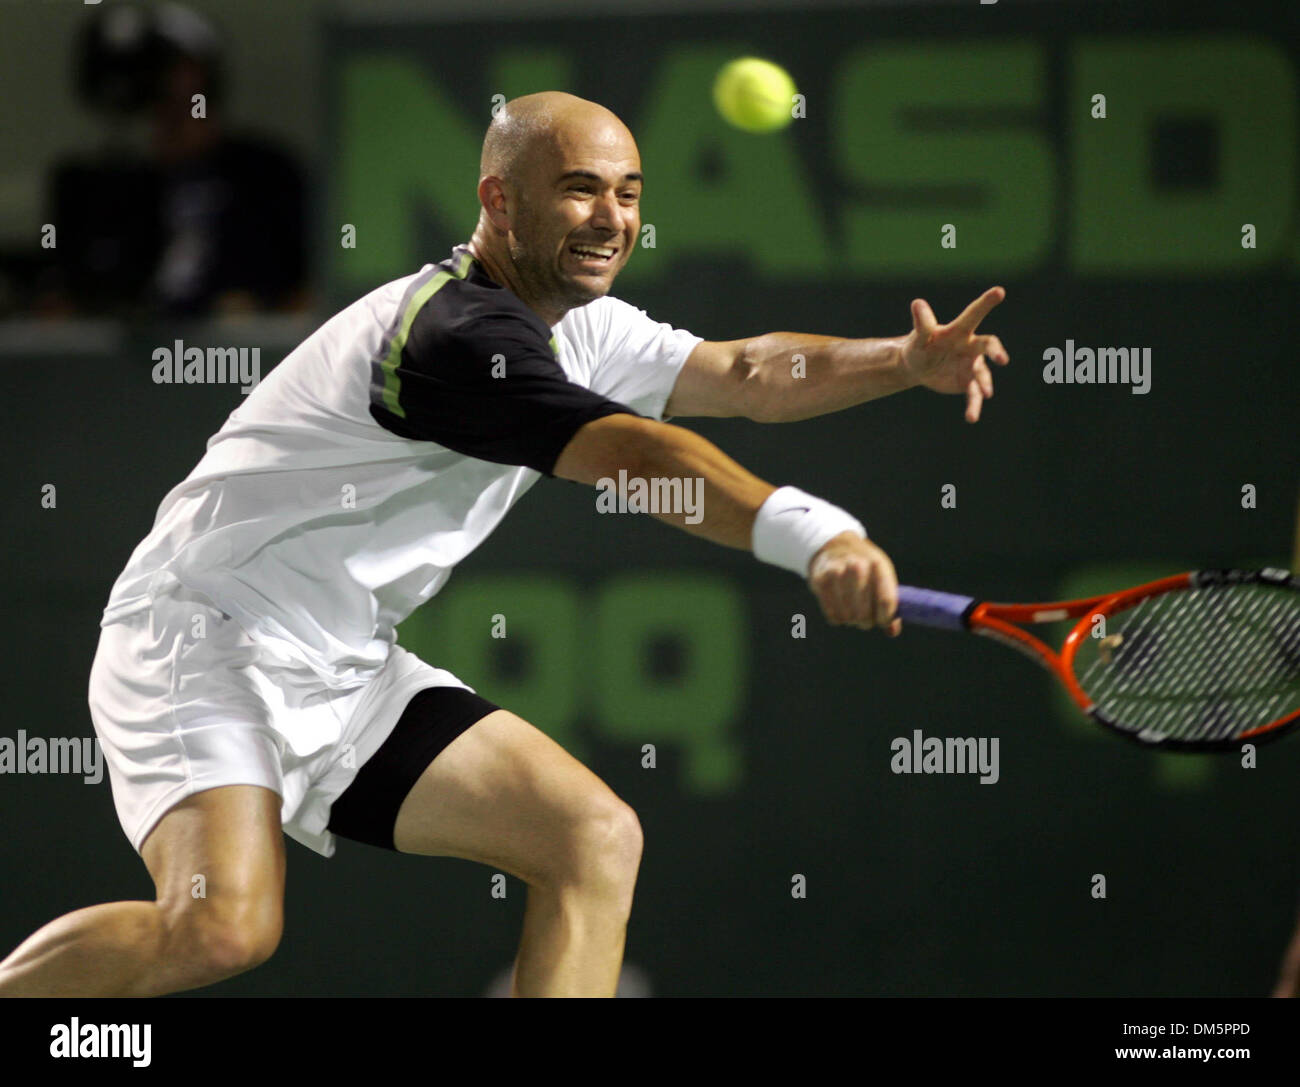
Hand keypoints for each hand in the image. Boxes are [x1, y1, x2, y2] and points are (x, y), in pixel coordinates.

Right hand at [808, 531, 900, 635]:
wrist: (835, 546)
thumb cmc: (865, 567)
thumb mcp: (882, 576)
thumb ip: (890, 603)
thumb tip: (892, 632)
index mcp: (878, 565)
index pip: (886, 601)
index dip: (886, 618)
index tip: (883, 621)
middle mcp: (857, 567)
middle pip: (864, 614)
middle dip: (866, 621)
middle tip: (865, 617)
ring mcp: (837, 573)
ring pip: (847, 617)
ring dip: (851, 620)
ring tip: (852, 610)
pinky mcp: (820, 581)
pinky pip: (832, 615)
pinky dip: (838, 618)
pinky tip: (840, 607)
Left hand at [899, 286, 1009, 422]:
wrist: (917, 367)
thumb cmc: (919, 346)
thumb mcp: (919, 337)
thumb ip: (923, 323)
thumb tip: (917, 303)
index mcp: (959, 331)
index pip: (973, 315)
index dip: (985, 303)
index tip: (999, 291)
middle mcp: (970, 346)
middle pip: (987, 344)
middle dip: (995, 351)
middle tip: (1002, 360)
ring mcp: (971, 365)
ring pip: (982, 375)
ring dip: (985, 384)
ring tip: (986, 393)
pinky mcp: (967, 383)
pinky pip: (973, 395)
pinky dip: (974, 406)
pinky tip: (971, 417)